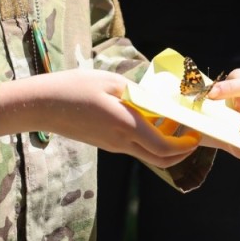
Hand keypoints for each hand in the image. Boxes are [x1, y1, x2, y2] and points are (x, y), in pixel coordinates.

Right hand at [33, 69, 200, 166]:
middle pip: (160, 159)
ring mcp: (112, 145)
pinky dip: (149, 139)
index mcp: (125, 126)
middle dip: (181, 151)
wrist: (43, 105)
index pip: (164, 147)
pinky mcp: (105, 143)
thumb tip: (158, 100)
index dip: (185, 145)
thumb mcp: (110, 82)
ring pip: (148, 154)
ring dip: (165, 144)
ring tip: (171, 122)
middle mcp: (121, 142)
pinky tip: (149, 120)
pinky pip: (134, 147)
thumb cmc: (75, 88)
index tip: (196, 133)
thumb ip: (137, 93)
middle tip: (190, 134)